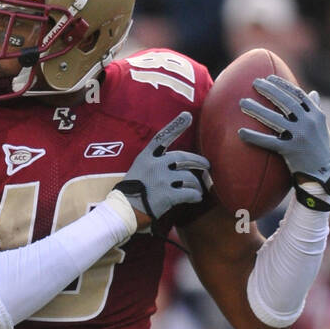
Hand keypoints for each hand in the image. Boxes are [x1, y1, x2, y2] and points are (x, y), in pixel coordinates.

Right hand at [112, 111, 209, 228]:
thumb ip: (154, 162)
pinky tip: (197, 197)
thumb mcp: (138, 170)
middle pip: (184, 158)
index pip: (162, 137)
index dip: (176, 126)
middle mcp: (155, 166)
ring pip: (189, 177)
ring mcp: (161, 181)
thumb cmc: (131, 192)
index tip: (187, 116)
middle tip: (206, 165)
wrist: (123, 212)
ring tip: (197, 189)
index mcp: (146, 157)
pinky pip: (189, 193)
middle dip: (198, 161)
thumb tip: (176, 162)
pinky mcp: (167, 196)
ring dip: (196, 184)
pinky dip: (195, 196)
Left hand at [238, 76, 329, 195]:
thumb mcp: (322, 127)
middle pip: (286, 102)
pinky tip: (240, 133)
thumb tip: (312, 93)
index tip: (269, 78)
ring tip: (242, 103)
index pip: (298, 95)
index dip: (282, 85)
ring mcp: (300, 136)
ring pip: (275, 119)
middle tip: (254, 83)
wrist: (323, 174)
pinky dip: (254, 137)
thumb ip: (315, 109)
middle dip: (269, 91)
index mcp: (316, 114)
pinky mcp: (291, 151)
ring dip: (257, 110)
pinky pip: (268, 142)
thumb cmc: (320, 148)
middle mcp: (309, 123)